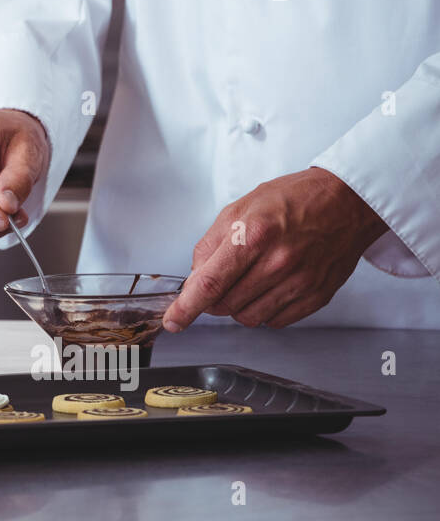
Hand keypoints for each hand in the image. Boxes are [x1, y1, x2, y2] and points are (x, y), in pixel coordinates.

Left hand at [163, 167, 387, 331]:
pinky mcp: (317, 296)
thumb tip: (193, 277)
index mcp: (253, 235)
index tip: (174, 321)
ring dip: (239, 305)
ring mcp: (300, 282)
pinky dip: (265, 309)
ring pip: (249, 317)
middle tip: (224, 277)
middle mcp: (278, 261)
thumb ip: (210, 244)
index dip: (186, 307)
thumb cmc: (294, 199)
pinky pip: (276, 321)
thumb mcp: (240, 208)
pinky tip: (271, 286)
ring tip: (250, 278)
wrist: (347, 202)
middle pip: (226, 304)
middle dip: (213, 298)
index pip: (210, 283)